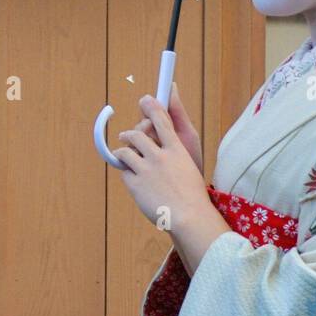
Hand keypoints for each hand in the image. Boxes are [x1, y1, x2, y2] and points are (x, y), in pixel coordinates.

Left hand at [115, 93, 211, 228]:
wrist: (188, 215)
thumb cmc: (192, 190)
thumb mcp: (191, 161)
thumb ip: (178, 141)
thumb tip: (176, 126)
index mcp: (177, 149)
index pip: (161, 120)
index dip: (152, 107)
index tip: (145, 99)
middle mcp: (160, 156)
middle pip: (138, 133)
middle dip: (131, 132)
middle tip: (127, 136)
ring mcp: (146, 170)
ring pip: (125, 150)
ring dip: (123, 149)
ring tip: (124, 153)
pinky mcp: (135, 184)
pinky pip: (123, 170)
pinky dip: (126, 171)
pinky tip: (133, 176)